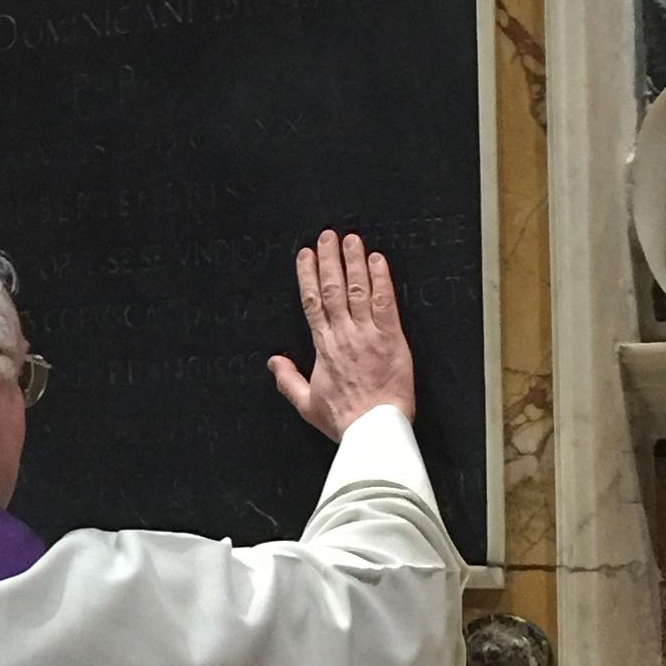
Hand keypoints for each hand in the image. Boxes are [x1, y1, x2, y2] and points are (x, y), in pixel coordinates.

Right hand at [268, 231, 416, 439]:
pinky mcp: (392, 339)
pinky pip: (384, 303)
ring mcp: (368, 335)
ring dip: (353, 262)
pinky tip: (377, 260)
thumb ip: (288, 380)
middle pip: (333, 289)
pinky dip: (381, 280)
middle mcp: (344, 335)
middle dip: (329, 260)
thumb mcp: (307, 405)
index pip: (312, 303)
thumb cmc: (344, 420)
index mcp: (324, 348)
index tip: (306, 255)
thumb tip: (273, 362)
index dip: (307, 275)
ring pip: (358, 290)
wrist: (374, 430)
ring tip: (350, 239)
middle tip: (328, 236)